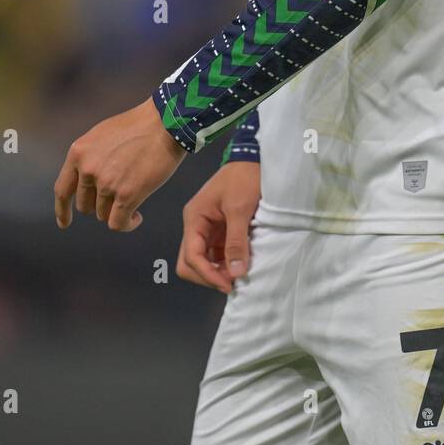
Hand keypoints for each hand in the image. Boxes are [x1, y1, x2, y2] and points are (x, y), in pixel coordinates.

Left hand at [54, 98, 186, 232]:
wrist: (165, 123)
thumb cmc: (139, 127)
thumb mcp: (102, 135)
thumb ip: (90, 158)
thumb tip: (88, 183)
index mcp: (78, 152)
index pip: (62, 189)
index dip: (62, 210)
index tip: (65, 223)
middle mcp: (88, 169)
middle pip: (85, 205)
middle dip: (100, 205)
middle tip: (119, 196)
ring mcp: (106, 183)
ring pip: (103, 214)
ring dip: (117, 211)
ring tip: (134, 199)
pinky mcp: (127, 195)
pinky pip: (117, 223)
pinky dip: (127, 224)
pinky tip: (137, 217)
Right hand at [176, 162, 260, 293]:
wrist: (253, 159)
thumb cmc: (243, 180)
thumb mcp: (240, 210)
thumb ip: (236, 242)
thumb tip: (236, 273)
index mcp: (194, 219)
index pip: (191, 256)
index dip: (207, 274)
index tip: (228, 285)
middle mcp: (195, 226)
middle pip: (190, 262)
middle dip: (208, 275)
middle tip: (231, 283)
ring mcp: (206, 229)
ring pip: (203, 260)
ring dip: (218, 271)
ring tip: (239, 276)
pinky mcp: (218, 230)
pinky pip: (216, 253)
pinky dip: (225, 263)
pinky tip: (240, 266)